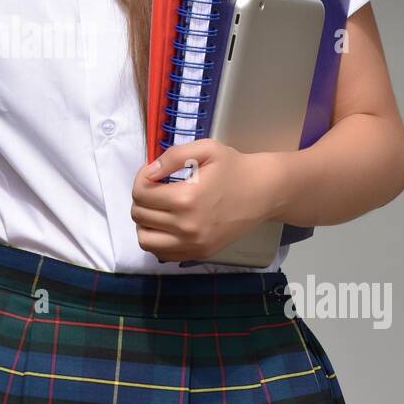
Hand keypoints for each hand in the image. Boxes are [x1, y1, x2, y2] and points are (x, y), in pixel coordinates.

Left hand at [130, 139, 279, 261]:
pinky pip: (162, 254)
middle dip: (141, 198)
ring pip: (145, 240)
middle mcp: (187, 226)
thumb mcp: (206, 149)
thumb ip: (172, 156)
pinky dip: (157, 239)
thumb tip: (149, 173)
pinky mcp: (200, 253)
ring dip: (144, 222)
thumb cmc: (234, 168)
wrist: (264, 192)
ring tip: (157, 208)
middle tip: (155, 188)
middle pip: (139, 216)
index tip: (152, 173)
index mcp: (186, 198)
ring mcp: (194, 244)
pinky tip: (167, 224)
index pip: (141, 194)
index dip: (140, 179)